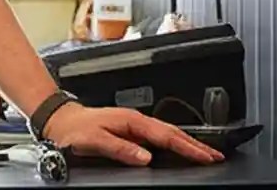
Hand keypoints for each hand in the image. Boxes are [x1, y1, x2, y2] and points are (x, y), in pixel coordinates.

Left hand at [43, 103, 224, 165]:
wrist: (60, 120)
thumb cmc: (74, 130)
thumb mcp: (94, 140)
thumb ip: (120, 149)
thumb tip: (145, 157)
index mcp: (130, 121)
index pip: (166, 136)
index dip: (187, 147)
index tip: (205, 156)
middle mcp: (135, 120)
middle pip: (172, 133)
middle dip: (196, 144)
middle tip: (216, 156)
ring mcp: (134, 124)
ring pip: (168, 133)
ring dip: (188, 143)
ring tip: (206, 153)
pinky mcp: (131, 129)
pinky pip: (159, 136)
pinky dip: (174, 142)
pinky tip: (180, 149)